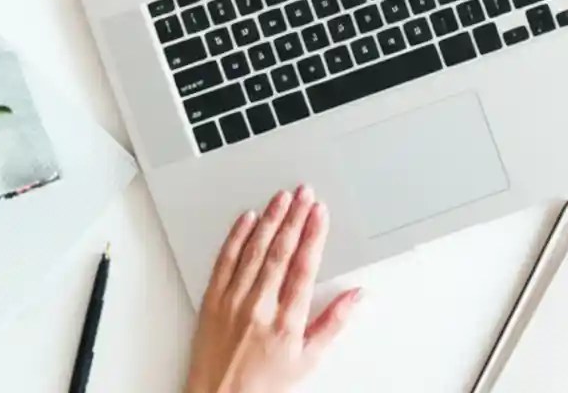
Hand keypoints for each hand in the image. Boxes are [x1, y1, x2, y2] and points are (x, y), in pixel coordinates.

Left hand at [185, 186, 360, 392]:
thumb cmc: (263, 383)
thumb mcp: (308, 359)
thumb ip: (333, 323)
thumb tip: (355, 296)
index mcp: (286, 321)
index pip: (303, 267)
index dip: (314, 235)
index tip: (320, 213)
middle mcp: (259, 307)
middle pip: (280, 252)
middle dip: (295, 218)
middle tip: (304, 193)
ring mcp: (233, 301)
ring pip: (254, 250)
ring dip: (269, 220)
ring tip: (281, 198)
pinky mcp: (212, 300)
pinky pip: (225, 260)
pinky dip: (236, 236)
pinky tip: (247, 218)